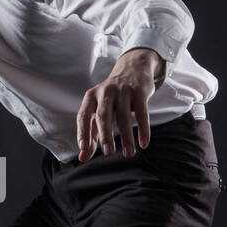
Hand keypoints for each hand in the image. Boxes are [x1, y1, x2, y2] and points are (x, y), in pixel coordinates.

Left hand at [76, 47, 164, 161]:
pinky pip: (142, 113)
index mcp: (91, 97)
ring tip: (129, 154)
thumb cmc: (112, 97)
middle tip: (109, 153)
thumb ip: (91, 134)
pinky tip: (144, 143)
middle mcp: (105, 92)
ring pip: (124, 116)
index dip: (83, 132)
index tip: (84, 148)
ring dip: (126, 137)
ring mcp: (122, 91)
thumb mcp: (98, 111)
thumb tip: (82, 158)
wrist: (132, 69)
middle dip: (105, 135)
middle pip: (103, 116)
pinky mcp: (139, 91)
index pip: (83, 116)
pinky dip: (143, 129)